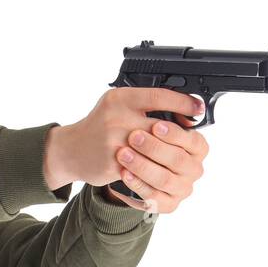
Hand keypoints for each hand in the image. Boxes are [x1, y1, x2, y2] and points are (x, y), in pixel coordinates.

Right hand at [43, 87, 205, 196]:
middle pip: (161, 126)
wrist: (71, 151)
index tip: (196, 108)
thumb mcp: (117, 104)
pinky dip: (153, 169)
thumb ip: (143, 104)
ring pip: (154, 150)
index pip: (159, 96)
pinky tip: (161, 170)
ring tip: (180, 156)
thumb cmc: (99, 125)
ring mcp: (114, 142)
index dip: (183, 102)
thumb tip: (181, 111)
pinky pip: (142, 169)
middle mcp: (117, 117)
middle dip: (179, 134)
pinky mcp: (112, 164)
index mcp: (120, 98)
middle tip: (192, 137)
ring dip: (169, 155)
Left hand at [103, 111, 208, 214]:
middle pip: (178, 159)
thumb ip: (164, 114)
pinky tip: (124, 173)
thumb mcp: (152, 121)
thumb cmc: (142, 139)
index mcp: (197, 147)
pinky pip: (154, 198)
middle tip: (133, 136)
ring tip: (123, 153)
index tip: (156, 125)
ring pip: (165, 179)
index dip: (176, 134)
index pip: (194, 140)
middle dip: (154, 148)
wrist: (123, 164)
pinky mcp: (168, 204)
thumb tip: (170, 101)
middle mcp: (193, 169)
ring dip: (143, 165)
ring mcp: (182, 188)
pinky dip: (138, 185)